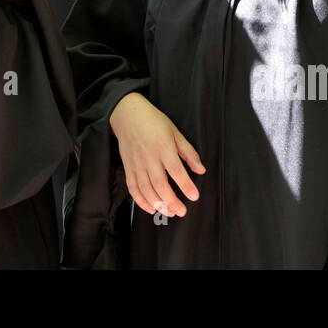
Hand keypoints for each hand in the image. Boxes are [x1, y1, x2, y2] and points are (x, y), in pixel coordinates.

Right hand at [109, 92, 205, 217]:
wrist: (127, 115)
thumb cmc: (152, 121)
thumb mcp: (175, 132)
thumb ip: (188, 152)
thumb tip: (200, 169)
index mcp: (163, 147)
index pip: (176, 171)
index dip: (186, 186)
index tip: (194, 196)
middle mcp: (149, 158)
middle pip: (160, 185)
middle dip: (172, 201)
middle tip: (182, 211)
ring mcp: (137, 164)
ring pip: (146, 189)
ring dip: (158, 204)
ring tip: (169, 212)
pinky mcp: (128, 167)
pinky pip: (133, 188)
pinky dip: (141, 201)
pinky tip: (151, 208)